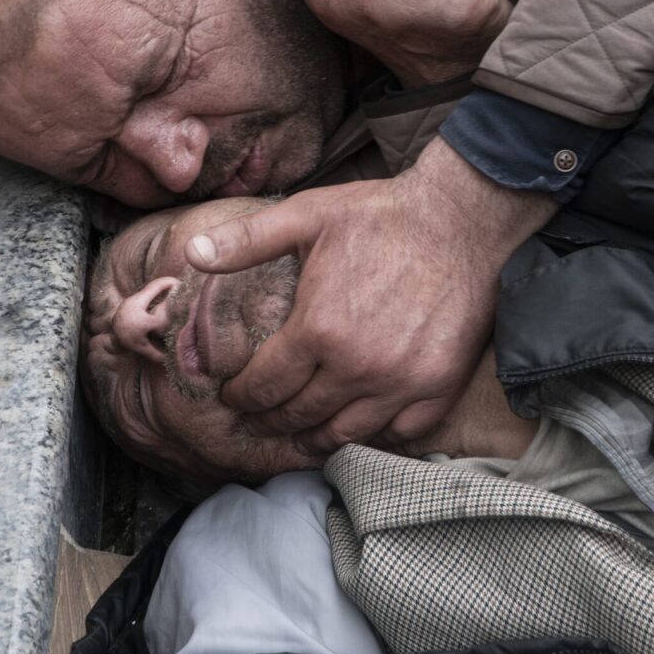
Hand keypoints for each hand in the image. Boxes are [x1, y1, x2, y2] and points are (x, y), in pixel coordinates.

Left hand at [184, 137, 557, 451]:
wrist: (460, 219)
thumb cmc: (381, 215)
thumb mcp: (307, 215)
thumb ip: (246, 240)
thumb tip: (192, 253)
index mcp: (318, 329)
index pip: (264, 386)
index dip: (241, 397)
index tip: (234, 396)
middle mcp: (357, 367)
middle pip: (299, 416)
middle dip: (269, 422)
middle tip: (257, 421)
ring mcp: (401, 382)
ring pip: (344, 434)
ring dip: (314, 438)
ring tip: (298, 434)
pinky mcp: (438, 386)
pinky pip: (398, 435)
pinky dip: (373, 437)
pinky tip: (355, 427)